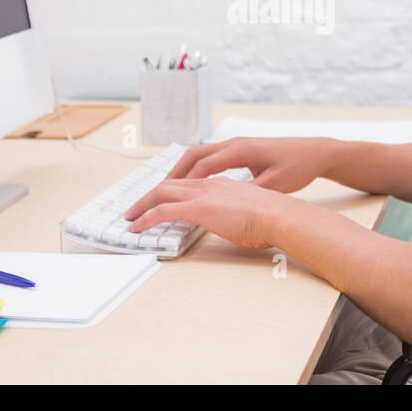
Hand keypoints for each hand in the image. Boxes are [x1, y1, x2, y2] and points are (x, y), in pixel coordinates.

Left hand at [123, 176, 294, 249]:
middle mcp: (209, 184)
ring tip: (130, 217)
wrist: (281, 215)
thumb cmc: (274, 218)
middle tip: (136, 207)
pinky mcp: (198, 208)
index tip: (162, 200)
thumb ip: (239, 213)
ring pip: (161, 193)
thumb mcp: (253, 212)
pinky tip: (136, 228)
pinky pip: (162, 211)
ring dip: (142, 205)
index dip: (172, 190)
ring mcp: (203, 194)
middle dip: (150, 195)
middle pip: (171, 184)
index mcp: (222, 184)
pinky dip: (145, 218)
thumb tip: (236, 223)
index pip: (190, 183)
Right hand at [162, 137, 336, 193]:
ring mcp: (235, 145)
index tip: (165, 196)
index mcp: (240, 150)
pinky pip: (209, 157)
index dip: (182, 182)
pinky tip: (191, 183)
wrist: (315, 151)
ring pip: (199, 154)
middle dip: (172, 174)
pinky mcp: (240, 150)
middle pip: (193, 155)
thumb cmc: (297, 165)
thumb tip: (227, 205)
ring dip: (181, 170)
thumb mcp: (275, 184)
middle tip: (154, 193)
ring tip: (165, 189)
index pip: (202, 165)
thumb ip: (251, 192)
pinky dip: (194, 169)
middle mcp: (234, 144)